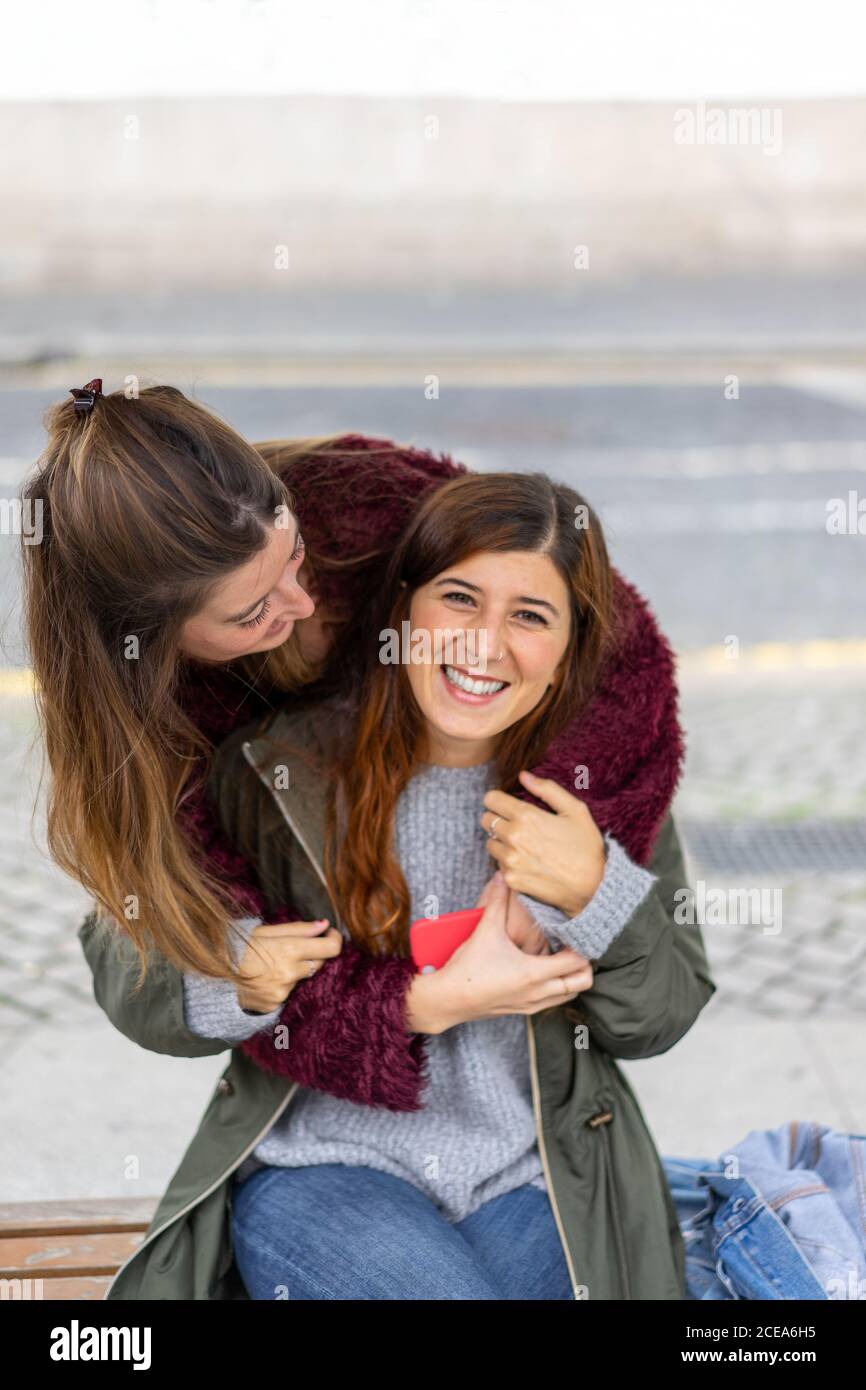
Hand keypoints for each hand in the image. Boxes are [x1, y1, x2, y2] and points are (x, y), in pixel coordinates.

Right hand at [235, 920, 342, 1012]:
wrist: (215, 975)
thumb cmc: (240, 947)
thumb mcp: (266, 931)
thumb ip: (298, 929)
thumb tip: (324, 925)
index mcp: (290, 949)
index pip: (330, 949)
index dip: (335, 940)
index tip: (330, 934)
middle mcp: (291, 972)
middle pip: (320, 963)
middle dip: (314, 953)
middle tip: (297, 947)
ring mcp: (284, 990)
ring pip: (303, 977)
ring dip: (296, 969)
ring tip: (274, 963)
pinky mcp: (276, 1003)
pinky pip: (289, 991)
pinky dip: (283, 984)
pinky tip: (267, 978)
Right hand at [406, 874, 592, 1033]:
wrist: (448, 1000)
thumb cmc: (467, 967)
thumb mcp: (485, 931)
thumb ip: (496, 901)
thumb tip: (502, 875)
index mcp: (534, 973)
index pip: (577, 962)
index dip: (583, 946)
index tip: (576, 932)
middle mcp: (538, 992)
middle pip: (581, 983)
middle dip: (584, 965)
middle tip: (573, 946)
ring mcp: (531, 1005)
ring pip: (569, 995)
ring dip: (571, 978)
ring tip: (560, 957)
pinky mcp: (522, 1011)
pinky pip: (552, 1001)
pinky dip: (556, 988)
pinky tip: (542, 972)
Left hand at [480, 770, 605, 916]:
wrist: (592, 888)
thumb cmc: (586, 846)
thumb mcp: (575, 810)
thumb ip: (547, 789)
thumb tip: (523, 775)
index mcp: (526, 816)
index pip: (491, 799)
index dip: (498, 799)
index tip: (507, 804)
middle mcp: (513, 837)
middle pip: (486, 820)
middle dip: (498, 818)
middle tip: (516, 824)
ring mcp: (510, 860)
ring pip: (490, 842)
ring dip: (501, 840)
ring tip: (523, 844)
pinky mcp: (510, 879)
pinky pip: (497, 864)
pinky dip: (507, 860)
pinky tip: (526, 861)